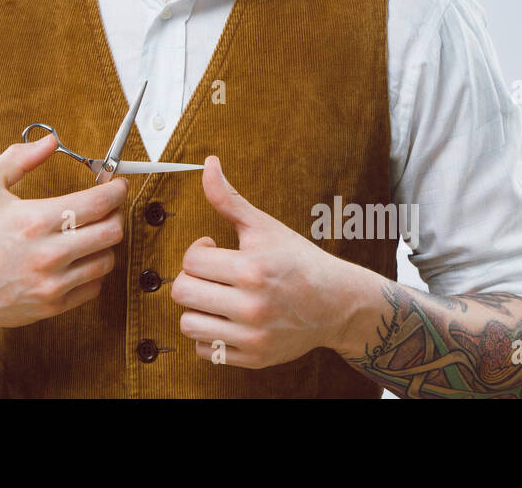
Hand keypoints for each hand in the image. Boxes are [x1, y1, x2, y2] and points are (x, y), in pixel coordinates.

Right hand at [0, 133, 128, 329]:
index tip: (117, 185)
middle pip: (112, 231)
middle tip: (110, 206)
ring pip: (107, 260)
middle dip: (117, 213)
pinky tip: (80, 258)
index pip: (99, 202)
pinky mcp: (52, 305)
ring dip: (106, 243)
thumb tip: (51, 141)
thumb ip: (20, 158)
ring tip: (92, 232)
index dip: (116, 190)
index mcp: (36, 220)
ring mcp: (52, 283)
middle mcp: (49, 254)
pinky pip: (94, 287)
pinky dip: (94, 270)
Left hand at [170, 156, 360, 367]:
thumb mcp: (265, 227)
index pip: (190, 262)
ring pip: (188, 325)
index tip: (212, 250)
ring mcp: (252, 337)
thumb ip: (228, 199)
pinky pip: (205, 351)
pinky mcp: (254, 359)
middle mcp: (251, 307)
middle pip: (183, 293)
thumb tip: (208, 163)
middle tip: (211, 274)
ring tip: (215, 297)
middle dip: (192, 279)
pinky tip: (225, 319)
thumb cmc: (298, 261)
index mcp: (252, 270)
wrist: (338, 304)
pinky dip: (209, 336)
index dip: (197, 252)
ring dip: (196, 309)